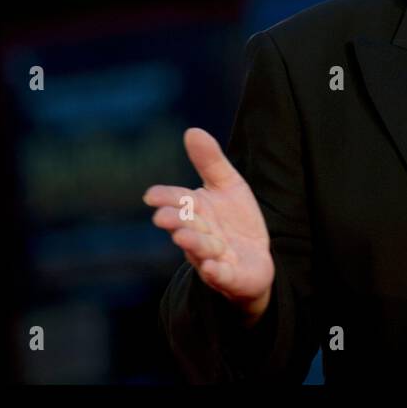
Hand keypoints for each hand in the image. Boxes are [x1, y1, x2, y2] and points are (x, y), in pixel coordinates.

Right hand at [145, 127, 275, 324]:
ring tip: (183, 236)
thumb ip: (211, 161)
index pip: (178, 201)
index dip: (165, 198)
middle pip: (186, 225)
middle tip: (162, 217)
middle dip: (174, 221)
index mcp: (196, 210)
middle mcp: (199, 234)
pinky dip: (216, 273)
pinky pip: (221, 276)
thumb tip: (191, 130)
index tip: (151, 195)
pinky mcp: (230, 277)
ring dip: (192, 243)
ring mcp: (212, 257)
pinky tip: (213, 268)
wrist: (255, 258)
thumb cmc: (234, 219)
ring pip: (201, 250)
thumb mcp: (228, 184)